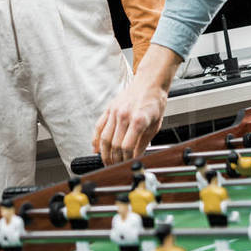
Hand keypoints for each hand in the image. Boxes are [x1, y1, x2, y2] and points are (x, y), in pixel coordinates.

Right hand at [91, 44, 178, 164]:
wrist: (149, 83)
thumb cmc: (154, 102)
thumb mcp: (155, 125)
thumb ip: (143, 143)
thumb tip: (135, 158)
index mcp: (138, 119)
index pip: (127, 147)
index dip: (126, 159)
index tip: (127, 165)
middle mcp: (124, 115)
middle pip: (114, 144)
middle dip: (114, 159)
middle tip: (116, 167)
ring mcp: (114, 111)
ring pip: (104, 138)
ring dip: (104, 153)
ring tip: (107, 162)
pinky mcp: (109, 109)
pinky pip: (99, 127)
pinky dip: (96, 139)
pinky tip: (96, 148)